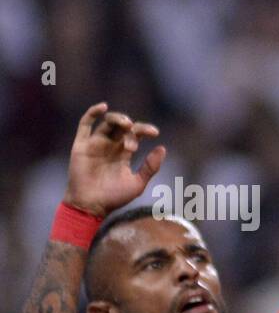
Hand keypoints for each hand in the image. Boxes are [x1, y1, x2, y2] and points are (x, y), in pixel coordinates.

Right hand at [65, 104, 165, 218]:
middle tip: (135, 137)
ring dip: (117, 119)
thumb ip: (150, 167)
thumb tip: (162, 148)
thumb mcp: (137, 183)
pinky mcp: (82, 145)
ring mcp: (96, 143)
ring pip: (107, 122)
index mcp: (123, 152)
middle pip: (122, 126)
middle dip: (131, 128)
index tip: (154, 133)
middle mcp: (110, 145)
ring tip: (126, 124)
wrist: (91, 206)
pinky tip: (102, 107)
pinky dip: (92, 113)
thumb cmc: (114, 197)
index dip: (145, 130)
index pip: (136, 134)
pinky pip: (85, 124)